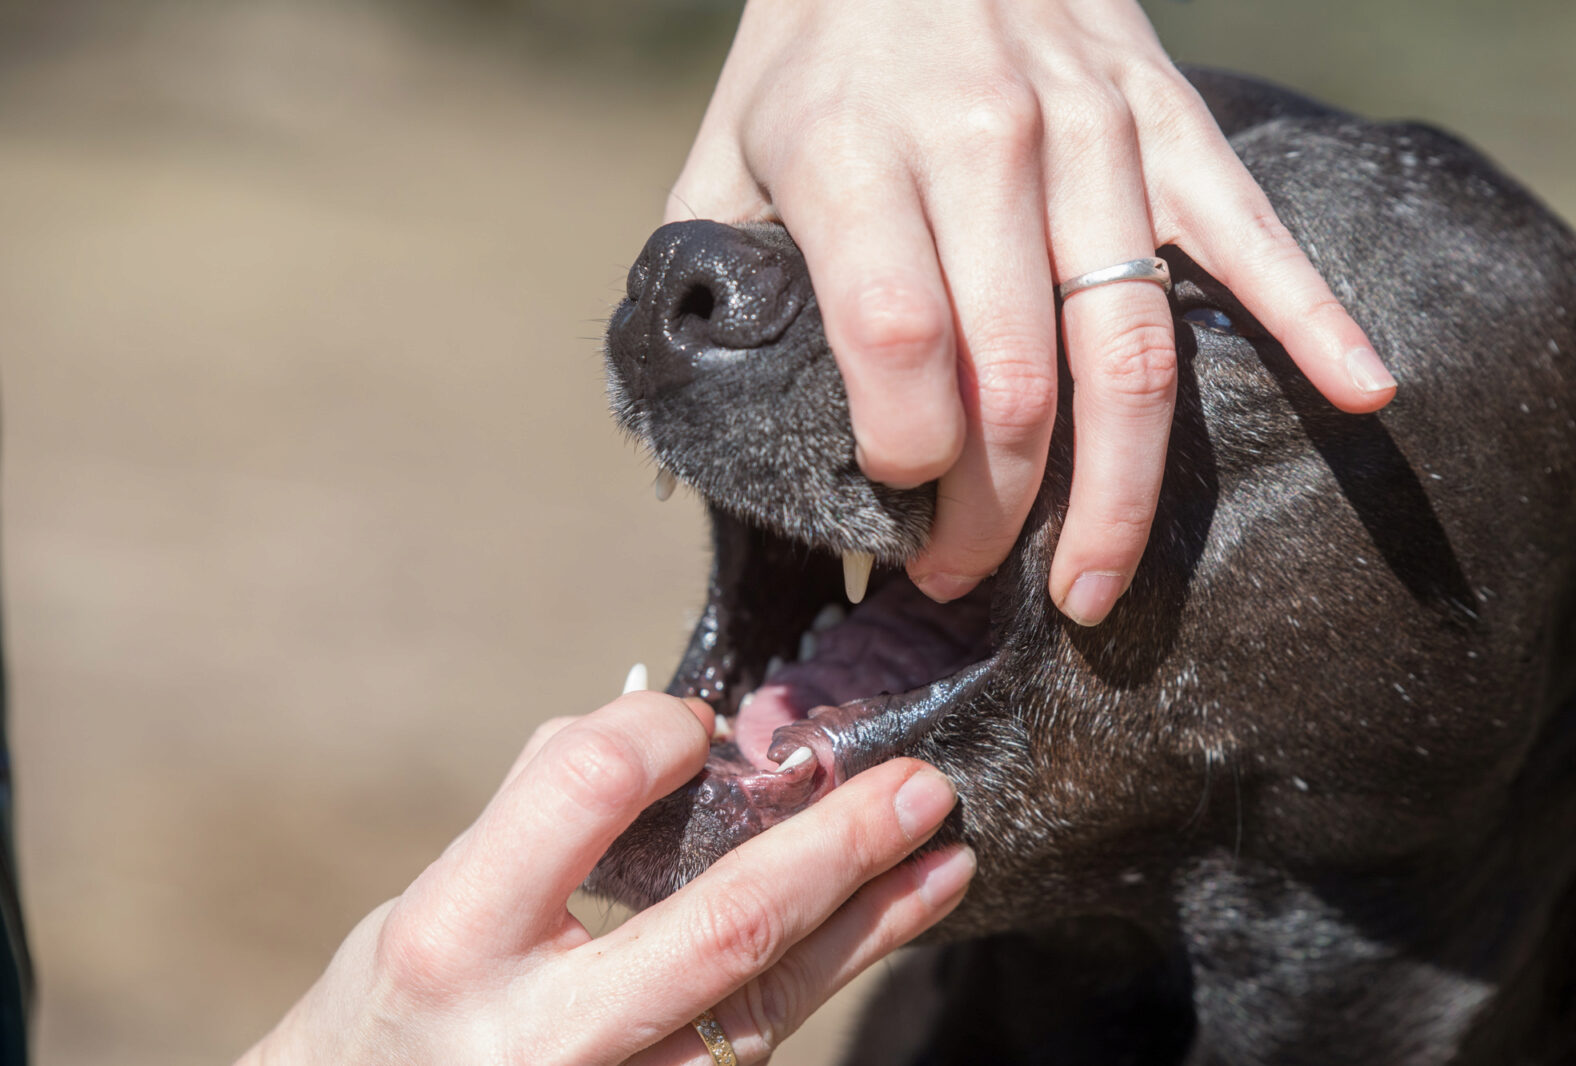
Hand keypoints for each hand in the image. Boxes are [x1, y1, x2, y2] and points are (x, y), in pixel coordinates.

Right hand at [239, 690, 972, 1064]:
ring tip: (946, 859)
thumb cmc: (396, 1008)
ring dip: (871, 924)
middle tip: (920, 787)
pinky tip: (882, 923)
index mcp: (452, 936)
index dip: (656, 735)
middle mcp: (537, 1034)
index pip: (583, 790)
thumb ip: (544, 812)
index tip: (698, 725)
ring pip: (766, 1006)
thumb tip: (675, 734)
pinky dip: (825, 975)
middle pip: (722, 926)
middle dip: (835, 847)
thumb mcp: (430, 899)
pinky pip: (752, 1043)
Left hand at [668, 0, 1395, 623]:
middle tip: (965, 578)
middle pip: (1015, 375)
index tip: (894, 512)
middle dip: (994, 514)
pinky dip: (1313, 316)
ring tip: (1095, 586)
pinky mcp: (1168, 122)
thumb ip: (713, 278)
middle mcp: (984, 144)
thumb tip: (707, 413)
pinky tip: (1361, 392)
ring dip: (1117, 492)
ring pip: (1129, 347)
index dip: (902, 453)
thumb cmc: (814, 50)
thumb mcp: (727, 152)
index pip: (897, 337)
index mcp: (856, 154)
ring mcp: (1093, 134)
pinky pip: (1251, 233)